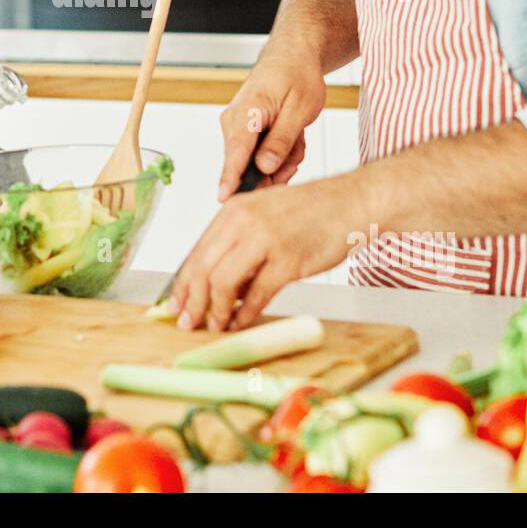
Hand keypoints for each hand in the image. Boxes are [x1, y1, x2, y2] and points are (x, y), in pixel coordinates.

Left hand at [170, 180, 352, 332]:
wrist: (352, 202)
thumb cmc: (311, 211)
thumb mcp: (265, 216)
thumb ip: (239, 243)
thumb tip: (215, 283)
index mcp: (234, 210)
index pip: (197, 251)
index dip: (182, 282)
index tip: (174, 303)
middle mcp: (244, 222)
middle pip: (204, 268)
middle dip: (192, 301)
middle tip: (186, 321)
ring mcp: (266, 240)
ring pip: (224, 282)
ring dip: (216, 310)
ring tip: (214, 325)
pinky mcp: (289, 260)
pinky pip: (257, 294)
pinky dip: (245, 313)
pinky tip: (240, 322)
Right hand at [218, 43, 327, 200]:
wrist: (292, 58)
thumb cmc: (296, 76)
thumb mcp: (299, 109)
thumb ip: (280, 141)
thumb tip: (264, 168)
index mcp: (246, 112)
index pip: (236, 152)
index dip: (231, 178)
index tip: (224, 198)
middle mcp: (233, 123)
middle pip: (248, 166)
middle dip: (277, 168)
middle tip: (297, 149)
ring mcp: (235, 130)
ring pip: (257, 165)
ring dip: (281, 159)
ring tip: (295, 137)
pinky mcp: (242, 135)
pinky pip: (259, 158)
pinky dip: (279, 153)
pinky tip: (289, 138)